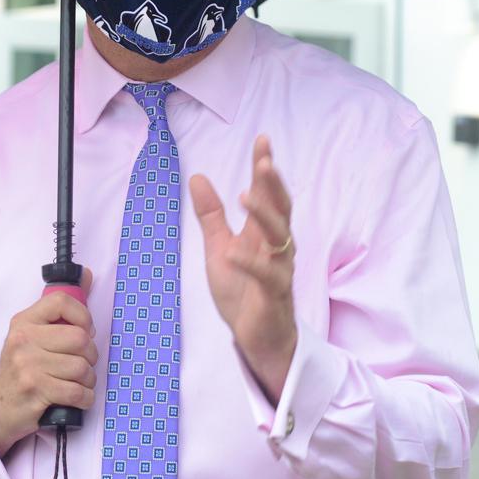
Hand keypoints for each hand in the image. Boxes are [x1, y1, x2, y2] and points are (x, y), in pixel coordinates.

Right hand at [0, 272, 97, 454]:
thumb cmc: (23, 368)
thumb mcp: (33, 335)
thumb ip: (60, 307)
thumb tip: (86, 273)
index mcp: (24, 322)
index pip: (61, 302)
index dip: (83, 316)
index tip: (85, 331)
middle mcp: (23, 340)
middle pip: (80, 339)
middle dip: (90, 355)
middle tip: (83, 363)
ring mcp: (27, 366)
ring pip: (82, 368)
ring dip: (88, 380)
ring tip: (78, 382)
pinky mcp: (36, 391)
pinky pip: (78, 392)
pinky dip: (85, 399)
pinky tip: (78, 398)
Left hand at [191, 136, 296, 399]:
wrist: (256, 337)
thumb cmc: (243, 290)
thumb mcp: (219, 247)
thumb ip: (211, 215)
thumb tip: (198, 177)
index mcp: (262, 233)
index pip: (267, 194)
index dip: (265, 168)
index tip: (262, 141)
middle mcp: (276, 246)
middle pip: (280, 209)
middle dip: (274, 185)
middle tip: (265, 162)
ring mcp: (278, 269)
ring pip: (280, 238)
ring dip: (265, 216)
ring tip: (246, 196)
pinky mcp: (274, 295)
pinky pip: (266, 276)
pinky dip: (250, 264)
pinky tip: (233, 253)